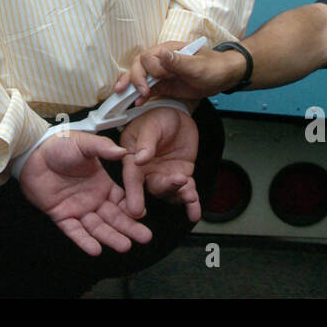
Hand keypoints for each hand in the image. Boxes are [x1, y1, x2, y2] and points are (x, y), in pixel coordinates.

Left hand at [18, 131, 153, 255]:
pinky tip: (95, 250)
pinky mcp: (62, 216)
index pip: (122, 200)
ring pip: (97, 227)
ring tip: (125, 246)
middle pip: (114, 217)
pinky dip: (84, 241)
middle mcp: (94, 199)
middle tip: (145, 238)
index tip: (143, 214)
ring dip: (111, 237)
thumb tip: (123, 151)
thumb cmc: (60, 146)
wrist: (33, 153)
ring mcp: (78, 209)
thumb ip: (103, 148)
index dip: (133, 207)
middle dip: (130, 228)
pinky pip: (74, 231)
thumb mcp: (84, 144)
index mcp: (103, 184)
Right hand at [115, 40, 244, 101]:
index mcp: (167, 50)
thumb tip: (161, 54)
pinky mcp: (163, 85)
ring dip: (130, 85)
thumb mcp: (197, 66)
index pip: (148, 57)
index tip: (161, 78)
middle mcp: (161, 60)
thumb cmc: (212, 67)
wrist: (223, 77)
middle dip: (134, 78)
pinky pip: (147, 89)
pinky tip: (137, 103)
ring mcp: (161, 73)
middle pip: (138, 65)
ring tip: (122, 95)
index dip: (151, 69)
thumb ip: (178, 61)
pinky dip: (140, 95)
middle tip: (141, 92)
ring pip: (139, 76)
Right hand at [120, 106, 200, 221]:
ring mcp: (164, 176)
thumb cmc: (157, 116)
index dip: (133, 194)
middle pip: (153, 187)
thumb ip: (146, 141)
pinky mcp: (181, 176)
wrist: (176, 114)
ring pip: (170, 192)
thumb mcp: (151, 124)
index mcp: (133, 159)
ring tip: (190, 195)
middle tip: (177, 182)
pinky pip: (186, 191)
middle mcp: (147, 172)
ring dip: (180, 195)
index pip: (132, 178)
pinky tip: (195, 213)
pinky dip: (191, 203)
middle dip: (165, 188)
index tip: (135, 210)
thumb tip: (141, 158)